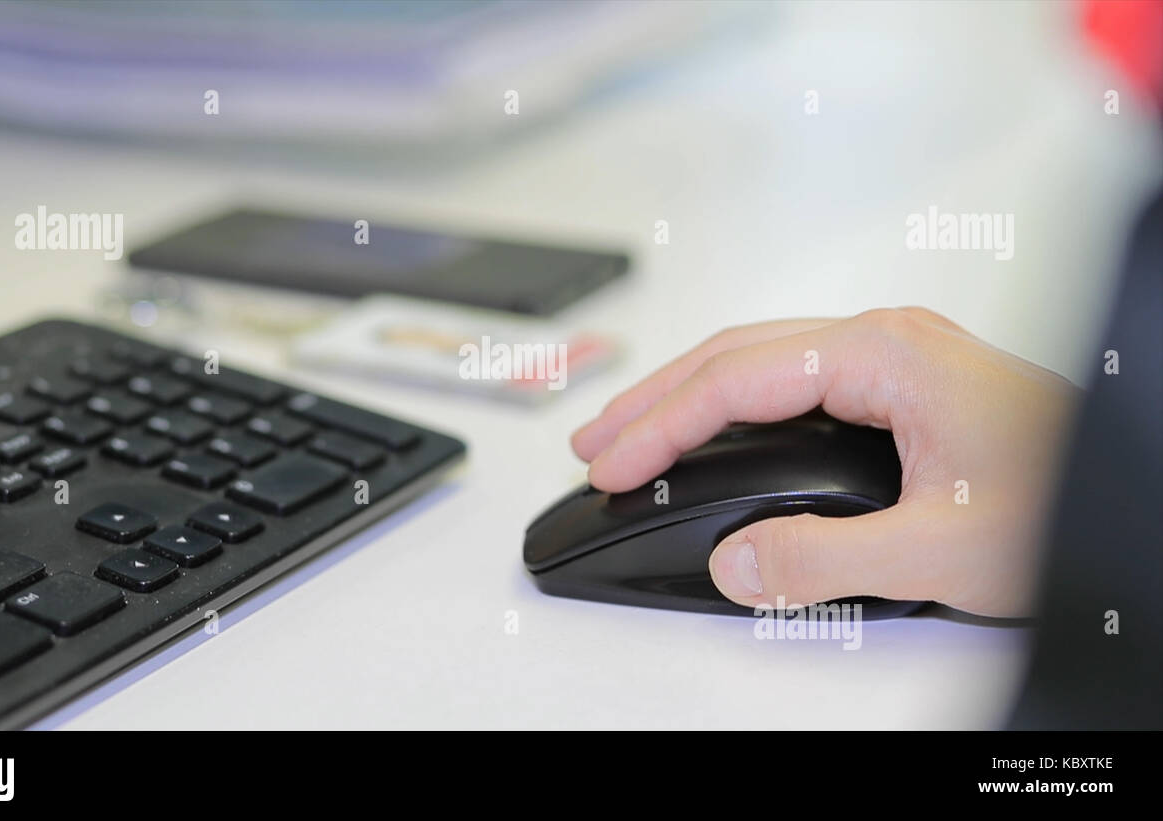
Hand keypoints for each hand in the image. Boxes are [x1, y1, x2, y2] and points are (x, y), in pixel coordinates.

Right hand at [571, 308, 1079, 617]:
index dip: (661, 426)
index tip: (612, 469)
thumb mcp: (942, 547)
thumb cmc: (1065, 497)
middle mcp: (881, 340)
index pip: (734, 380)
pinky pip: (789, 381)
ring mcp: (889, 357)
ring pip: (757, 363)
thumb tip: (732, 565)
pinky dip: (734, 409)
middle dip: (653, 400)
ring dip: (688, 398)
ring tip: (632, 439)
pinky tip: (712, 436)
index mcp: (883, 355)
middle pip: (731, 355)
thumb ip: (824, 560)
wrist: (1131, 487)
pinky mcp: (896, 384)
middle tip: (592, 446)